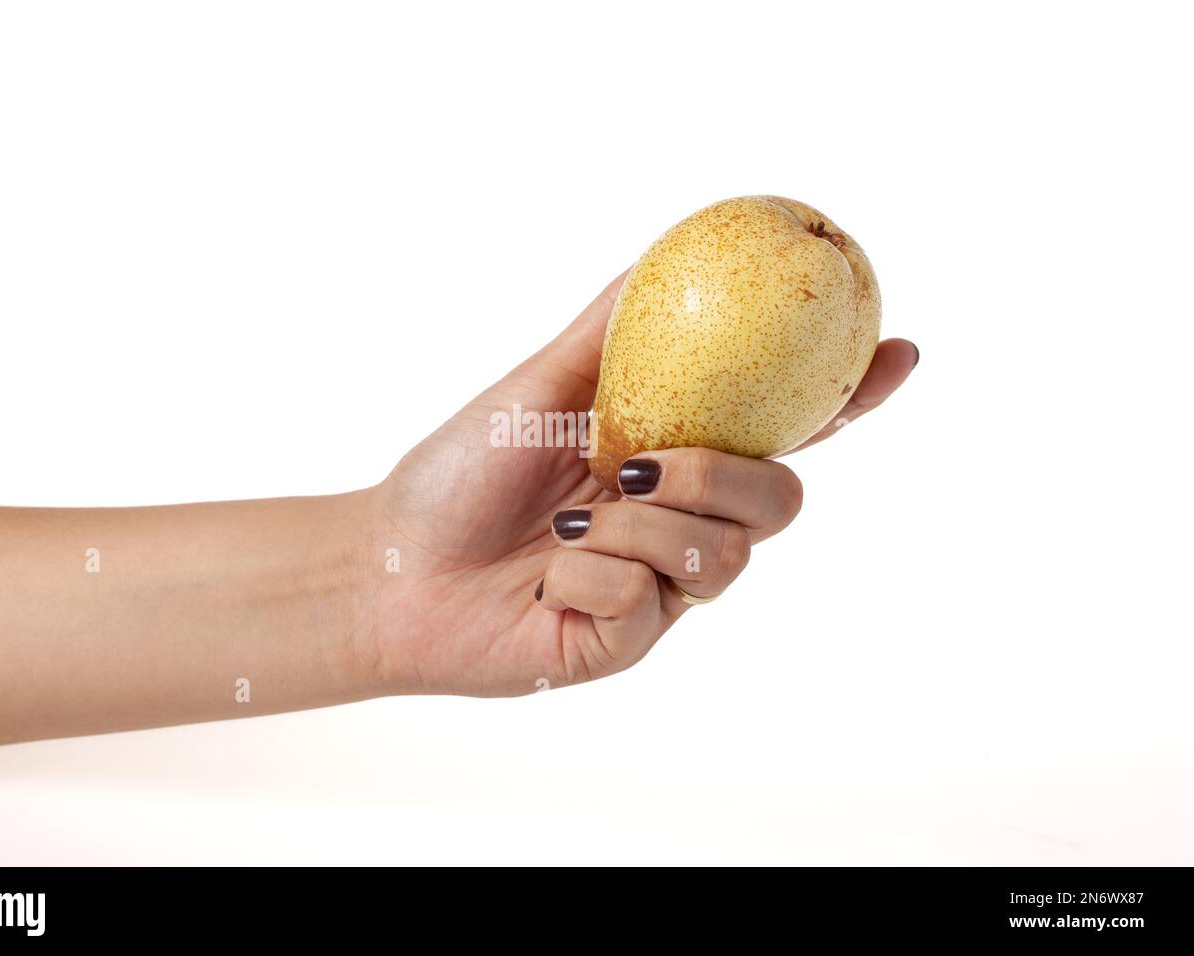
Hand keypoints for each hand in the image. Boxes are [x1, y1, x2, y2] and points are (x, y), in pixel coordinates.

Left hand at [362, 273, 918, 696]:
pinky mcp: (630, 642)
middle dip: (722, 476)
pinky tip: (545, 579)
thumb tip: (667, 252)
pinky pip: (650, 602)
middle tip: (643, 464)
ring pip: (723, 556)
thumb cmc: (460, 472)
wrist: (393, 565)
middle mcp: (680, 520)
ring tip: (572, 523)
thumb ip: (610, 328)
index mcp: (672, 454)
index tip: (895, 352)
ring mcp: (661, 589)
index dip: (847, 398)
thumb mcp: (539, 385)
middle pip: (780, 500)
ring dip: (639, 529)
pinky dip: (587, 575)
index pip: (778, 428)